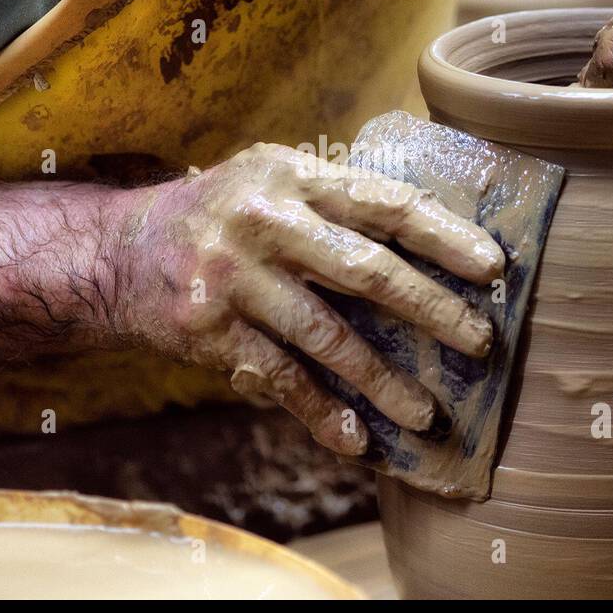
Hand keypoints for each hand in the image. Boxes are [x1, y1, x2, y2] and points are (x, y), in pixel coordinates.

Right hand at [104, 143, 504, 455]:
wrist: (120, 252)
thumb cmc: (221, 215)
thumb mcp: (273, 180)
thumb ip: (336, 200)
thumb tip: (434, 236)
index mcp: (291, 176)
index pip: (384, 203)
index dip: (444, 235)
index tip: (492, 266)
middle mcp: (264, 220)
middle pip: (365, 270)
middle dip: (431, 310)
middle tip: (480, 344)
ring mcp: (234, 276)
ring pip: (326, 336)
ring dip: (382, 380)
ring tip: (425, 413)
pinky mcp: (209, 329)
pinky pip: (278, 378)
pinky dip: (320, 412)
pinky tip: (356, 437)